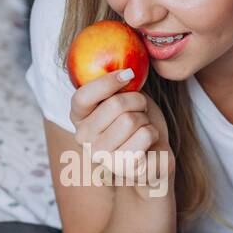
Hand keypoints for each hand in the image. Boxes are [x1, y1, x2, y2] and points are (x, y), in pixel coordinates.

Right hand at [70, 69, 173, 185]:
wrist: (153, 154)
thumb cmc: (137, 121)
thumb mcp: (124, 96)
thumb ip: (117, 84)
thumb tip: (124, 65)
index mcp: (78, 117)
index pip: (83, 96)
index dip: (107, 82)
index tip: (128, 73)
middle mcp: (83, 139)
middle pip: (115, 105)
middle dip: (137, 101)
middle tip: (141, 108)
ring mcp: (101, 156)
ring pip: (131, 120)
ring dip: (146, 118)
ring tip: (143, 127)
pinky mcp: (122, 167)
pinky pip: (145, 135)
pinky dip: (154, 133)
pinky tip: (148, 143)